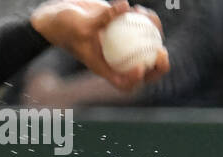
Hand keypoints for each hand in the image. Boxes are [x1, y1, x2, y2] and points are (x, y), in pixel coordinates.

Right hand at [30, 1, 168, 91]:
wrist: (60, 15)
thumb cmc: (64, 26)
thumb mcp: (79, 25)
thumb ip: (102, 18)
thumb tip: (125, 6)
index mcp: (103, 67)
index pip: (122, 83)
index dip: (136, 81)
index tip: (141, 67)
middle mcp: (115, 59)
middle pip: (143, 71)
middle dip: (158, 66)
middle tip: (162, 53)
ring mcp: (121, 45)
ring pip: (147, 47)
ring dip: (153, 34)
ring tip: (145, 16)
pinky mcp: (123, 29)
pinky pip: (142, 28)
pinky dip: (144, 19)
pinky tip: (138, 9)